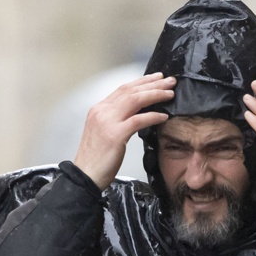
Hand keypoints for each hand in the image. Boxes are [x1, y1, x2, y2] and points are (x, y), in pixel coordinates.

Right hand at [73, 74, 173, 188]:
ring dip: (155, 94)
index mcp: (99, 109)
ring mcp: (107, 122)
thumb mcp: (104, 133)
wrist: (85, 176)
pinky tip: (164, 116)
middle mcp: (102, 111)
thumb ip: (116, 120)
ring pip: (135, 100)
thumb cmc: (96, 160)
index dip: (142, 82)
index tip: (157, 78)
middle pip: (131, 90)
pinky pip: (138, 120)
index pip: (123, 89)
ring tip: (171, 94)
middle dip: (153, 84)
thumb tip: (136, 113)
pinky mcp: (115, 135)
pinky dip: (153, 116)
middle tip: (170, 81)